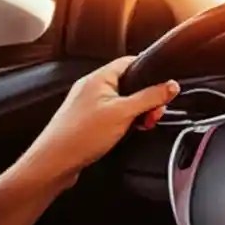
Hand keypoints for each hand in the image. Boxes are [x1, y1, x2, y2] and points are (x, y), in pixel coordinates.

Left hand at [16, 57, 178, 188]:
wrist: (54, 163)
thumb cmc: (80, 135)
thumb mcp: (124, 113)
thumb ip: (150, 97)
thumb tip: (171, 86)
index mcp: (99, 78)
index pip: (130, 62)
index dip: (150, 72)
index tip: (164, 86)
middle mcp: (91, 88)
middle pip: (129, 84)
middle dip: (146, 98)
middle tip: (153, 113)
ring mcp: (88, 105)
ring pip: (122, 101)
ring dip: (137, 112)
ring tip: (141, 125)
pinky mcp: (87, 121)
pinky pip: (113, 114)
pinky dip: (124, 121)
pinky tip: (127, 133)